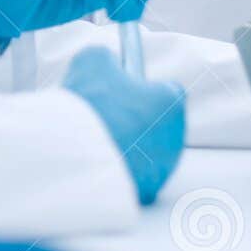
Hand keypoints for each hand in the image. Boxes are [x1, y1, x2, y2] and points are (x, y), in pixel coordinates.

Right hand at [63, 47, 185, 204]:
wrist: (76, 156)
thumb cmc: (91, 106)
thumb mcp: (93, 61)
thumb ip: (106, 58)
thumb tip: (105, 63)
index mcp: (170, 102)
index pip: (168, 90)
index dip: (142, 87)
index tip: (122, 87)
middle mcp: (174, 137)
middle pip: (157, 122)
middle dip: (134, 118)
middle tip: (104, 114)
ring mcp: (162, 168)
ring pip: (146, 151)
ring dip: (127, 144)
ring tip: (96, 139)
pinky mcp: (146, 192)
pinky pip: (133, 176)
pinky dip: (119, 169)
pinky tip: (96, 161)